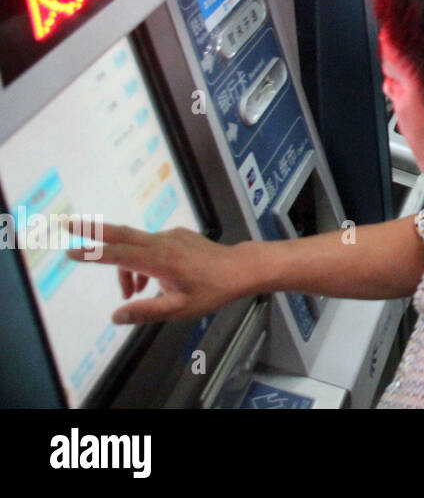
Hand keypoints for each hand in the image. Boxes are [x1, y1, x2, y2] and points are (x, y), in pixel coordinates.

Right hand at [66, 222, 248, 324]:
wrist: (239, 268)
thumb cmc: (212, 290)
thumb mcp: (180, 309)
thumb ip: (146, 311)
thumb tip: (116, 316)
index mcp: (160, 260)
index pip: (120, 255)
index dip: (94, 254)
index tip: (71, 251)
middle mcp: (162, 243)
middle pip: (122, 234)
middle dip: (94, 230)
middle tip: (68, 223)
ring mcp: (170, 236)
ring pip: (135, 246)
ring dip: (126, 266)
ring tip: (132, 293)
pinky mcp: (177, 236)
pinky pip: (149, 246)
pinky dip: (141, 261)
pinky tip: (151, 281)